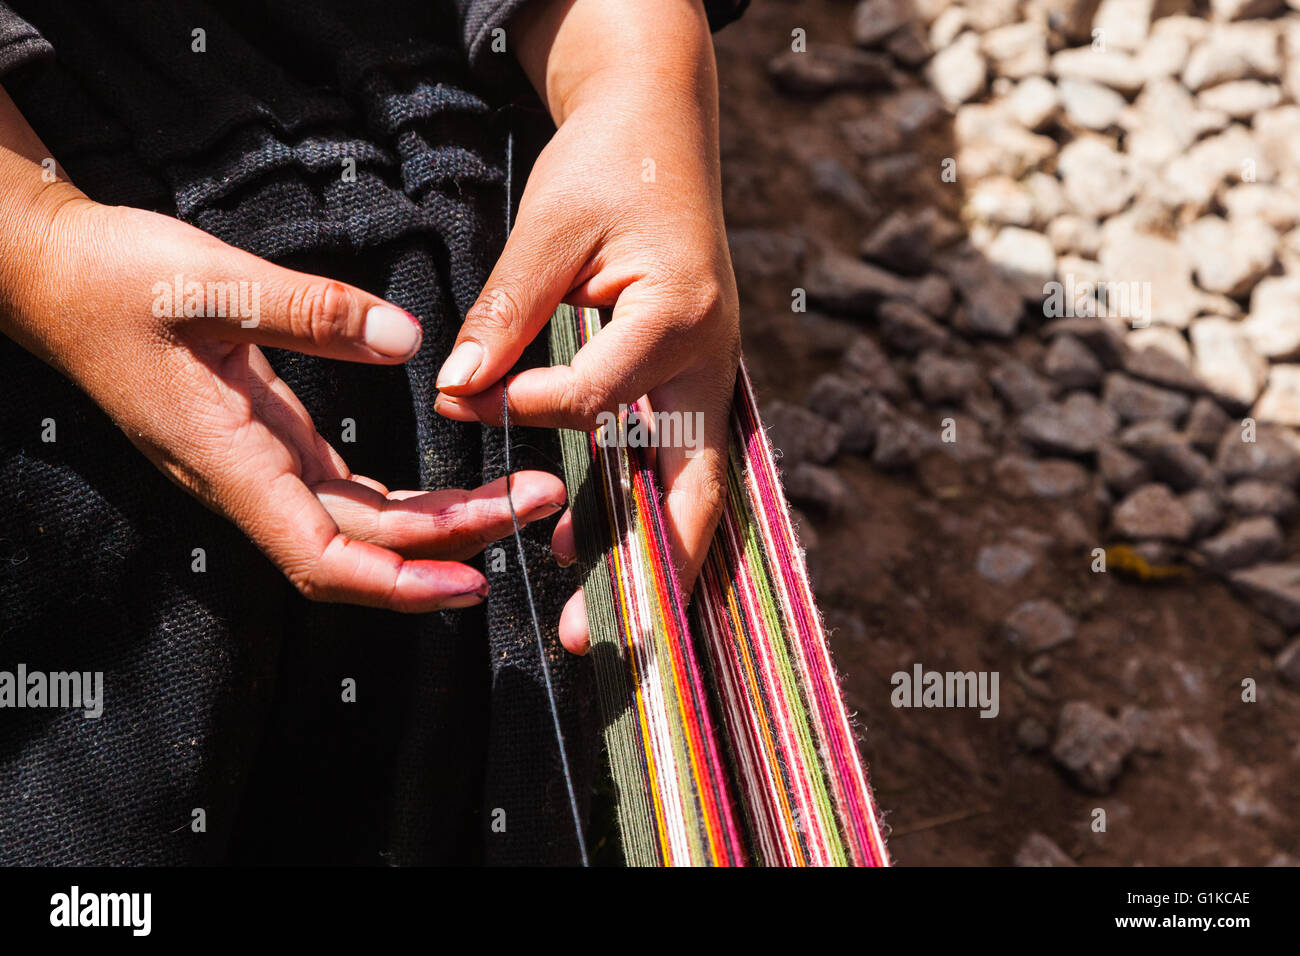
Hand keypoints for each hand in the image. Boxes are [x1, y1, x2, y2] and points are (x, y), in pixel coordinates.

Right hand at [0, 91, 565, 612]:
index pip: (322, 557)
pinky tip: (451, 493)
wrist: (58, 278)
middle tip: (535, 502)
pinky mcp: (268, 445)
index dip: (398, 582)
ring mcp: (259, 467)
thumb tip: (404, 338)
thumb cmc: (116, 281)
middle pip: (362, 548)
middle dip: (453, 540)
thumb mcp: (212, 281)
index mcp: (231, 459)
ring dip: (436, 525)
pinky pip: (345, 495)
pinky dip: (402, 504)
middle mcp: (248, 480)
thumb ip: (310, 312)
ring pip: (359, 526)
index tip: (470, 581)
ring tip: (512, 498)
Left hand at [433, 0, 739, 652]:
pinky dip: (639, 506)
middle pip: (691, 490)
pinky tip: (587, 539)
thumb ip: (508, 315)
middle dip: (645, 569)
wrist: (666, 126)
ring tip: (591, 615)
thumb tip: (463, 393)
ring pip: (690, 489)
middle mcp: (710, 363)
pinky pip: (674, 460)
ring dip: (646, 554)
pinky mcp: (692, 379)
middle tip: (589, 635)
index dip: (525, 406)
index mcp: (677, 317)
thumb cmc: (610, 164)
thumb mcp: (551, 227)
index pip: (594, 397)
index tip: (471, 400)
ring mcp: (710, 377)